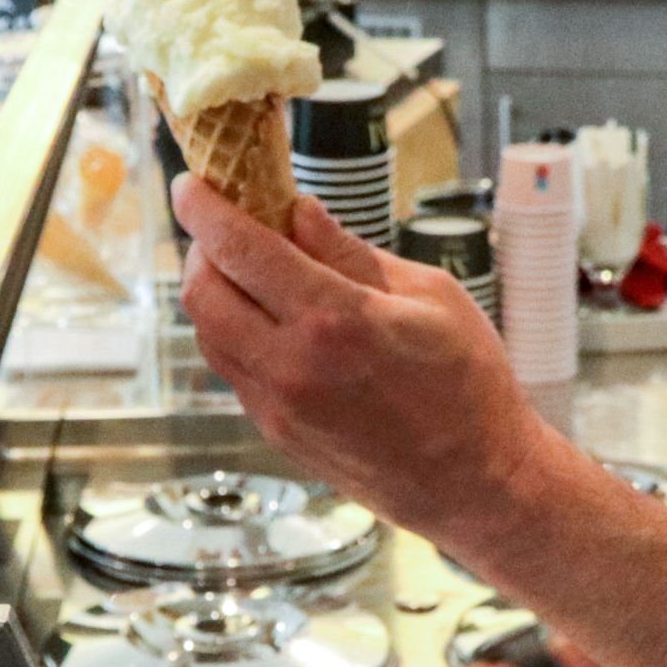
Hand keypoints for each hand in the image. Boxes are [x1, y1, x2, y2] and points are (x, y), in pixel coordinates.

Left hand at [174, 176, 563, 542]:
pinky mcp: (275, 432)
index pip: (240, 249)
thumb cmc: (468, 384)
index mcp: (333, 320)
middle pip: (201, 293)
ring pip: (208, 333)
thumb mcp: (429, 296)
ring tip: (249, 271)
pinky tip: (271, 319)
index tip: (191, 185)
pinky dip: (235, 332)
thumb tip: (298, 212)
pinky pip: (233, 369)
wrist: (474, 482)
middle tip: (227, 227)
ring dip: (214, 292)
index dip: (204, 208)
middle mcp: (291, 365)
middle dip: (202, 248)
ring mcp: (277, 406)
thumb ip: (351, 254)